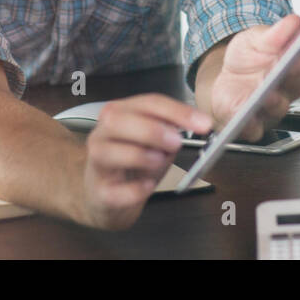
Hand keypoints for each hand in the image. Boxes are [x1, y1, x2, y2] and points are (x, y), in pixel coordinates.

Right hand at [79, 94, 212, 230]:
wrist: (109, 196)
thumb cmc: (134, 165)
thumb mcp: (157, 144)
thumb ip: (171, 132)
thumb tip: (194, 125)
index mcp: (120, 114)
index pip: (148, 103)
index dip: (178, 111)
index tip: (203, 123)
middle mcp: (102, 133)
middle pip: (118, 120)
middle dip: (151, 130)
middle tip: (176, 142)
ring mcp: (96, 162)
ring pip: (109, 151)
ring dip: (140, 155)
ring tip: (158, 162)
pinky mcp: (100, 192)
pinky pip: (115, 190)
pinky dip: (136, 189)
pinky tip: (147, 186)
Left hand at [206, 13, 299, 141]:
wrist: (224, 84)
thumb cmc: (247, 61)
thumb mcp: (255, 39)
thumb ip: (274, 33)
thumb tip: (294, 22)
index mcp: (294, 61)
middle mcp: (288, 85)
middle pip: (298, 79)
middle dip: (298, 70)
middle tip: (298, 60)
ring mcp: (272, 105)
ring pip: (279, 104)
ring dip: (276, 98)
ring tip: (271, 91)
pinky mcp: (253, 123)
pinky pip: (254, 127)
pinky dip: (251, 123)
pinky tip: (246, 115)